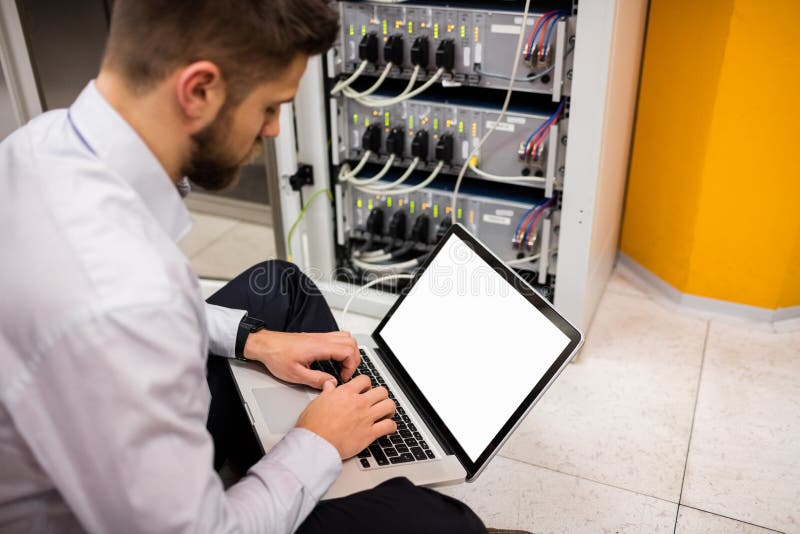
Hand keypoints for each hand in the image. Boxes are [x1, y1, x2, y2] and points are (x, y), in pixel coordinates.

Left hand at [243, 330, 359, 388]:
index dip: (351, 366)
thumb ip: (316, 379)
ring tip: (343, 366)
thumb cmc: (277, 356)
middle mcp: (321, 339)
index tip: (343, 377)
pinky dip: (343, 347)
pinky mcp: (316, 337)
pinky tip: (335, 358)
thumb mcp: (295, 374)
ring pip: (346, 337)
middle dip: (354, 359)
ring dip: (350, 351)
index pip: (347, 351)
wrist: (266, 345)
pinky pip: (337, 337)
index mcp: (319, 347)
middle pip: (351, 342)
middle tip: (346, 372)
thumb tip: (331, 383)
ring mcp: (320, 336)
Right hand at [296, 375, 396, 458]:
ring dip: (389, 409)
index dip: (366, 384)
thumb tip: (329, 385)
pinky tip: (388, 427)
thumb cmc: (313, 426)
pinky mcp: (370, 434)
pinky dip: (391, 426)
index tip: (366, 390)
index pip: (365, 380)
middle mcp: (359, 403)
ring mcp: (366, 418)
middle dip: (381, 396)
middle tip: (377, 401)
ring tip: (385, 413)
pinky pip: (389, 426)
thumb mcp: (317, 402)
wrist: (315, 445)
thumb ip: (327, 392)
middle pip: (382, 391)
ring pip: (389, 406)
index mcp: (346, 393)